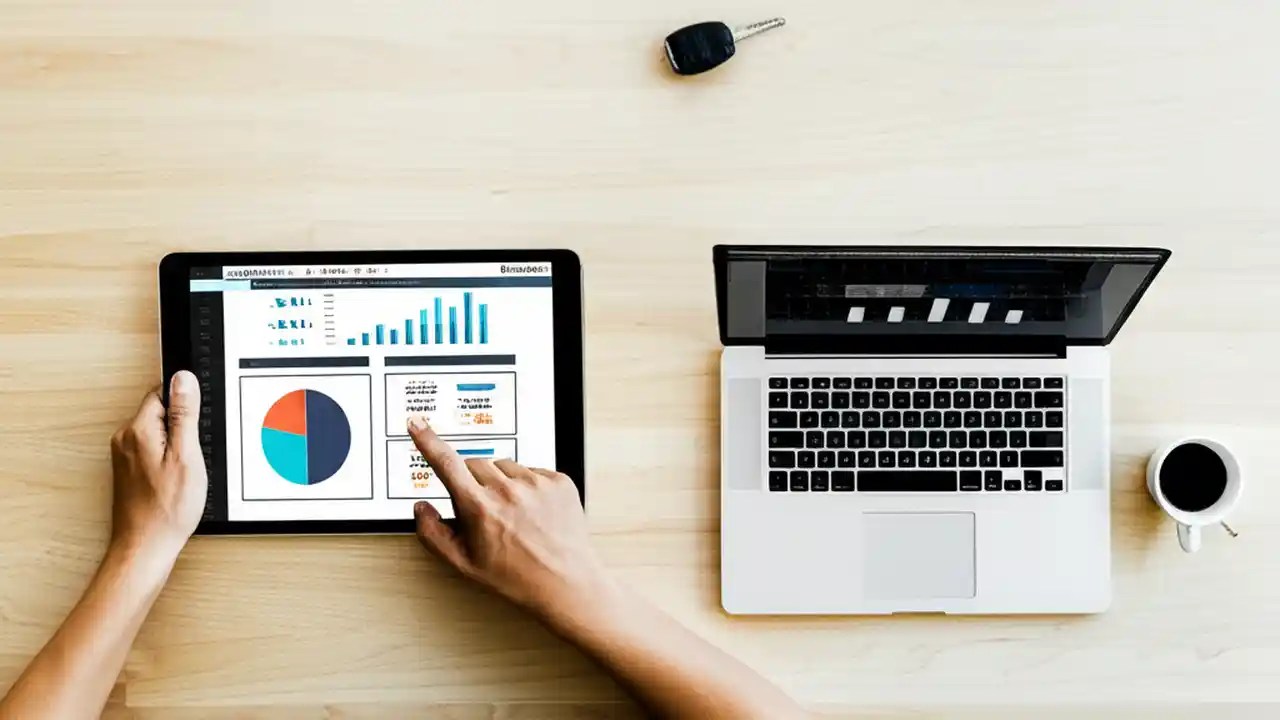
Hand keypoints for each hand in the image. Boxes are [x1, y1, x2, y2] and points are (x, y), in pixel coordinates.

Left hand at [109, 371, 207, 559]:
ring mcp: (124, 455)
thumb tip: (183, 379)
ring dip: (176, 444)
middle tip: (193, 453)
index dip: (187, 405)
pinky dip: (168, 458)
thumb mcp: (186, 455)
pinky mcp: (129, 469)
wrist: (146, 545)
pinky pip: (152, 449)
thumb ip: (184, 414)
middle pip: (160, 411)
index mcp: (138, 430)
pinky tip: (176, 479)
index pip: (163, 392)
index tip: (196, 425)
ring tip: (184, 470)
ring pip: (158, 431)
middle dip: (183, 426)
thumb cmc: (167, 508)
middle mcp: (125, 439)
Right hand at [408, 416, 605, 616]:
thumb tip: (423, 508)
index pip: (446, 463)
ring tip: (513, 515)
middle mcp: (508, 489)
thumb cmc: (517, 578)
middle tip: (483, 510)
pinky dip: (528, 486)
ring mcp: (536, 482)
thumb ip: (434, 534)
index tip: (417, 423)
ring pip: (505, 466)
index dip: (427, 440)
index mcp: (480, 507)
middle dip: (472, 481)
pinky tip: (533, 512)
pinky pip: (533, 471)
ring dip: (501, 483)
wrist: (566, 583)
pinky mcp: (559, 481)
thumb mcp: (465, 564)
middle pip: (475, 464)